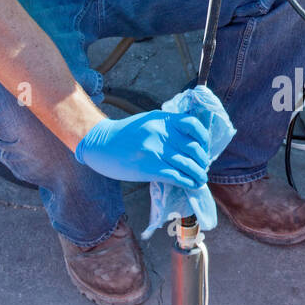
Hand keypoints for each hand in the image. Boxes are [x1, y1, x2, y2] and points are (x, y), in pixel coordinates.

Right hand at [75, 111, 209, 187]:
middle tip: (202, 167)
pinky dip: (188, 182)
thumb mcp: (148, 122)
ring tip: (200, 179)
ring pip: (187, 164)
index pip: (193, 125)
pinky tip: (192, 185)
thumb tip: (192, 143)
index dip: (203, 139)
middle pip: (193, 148)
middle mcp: (160, 132)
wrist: (100, 144)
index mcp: (162, 119)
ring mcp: (155, 150)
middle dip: (202, 161)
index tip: (203, 149)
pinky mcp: (149, 167)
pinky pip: (176, 176)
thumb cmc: (125, 135)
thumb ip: (168, 127)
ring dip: (198, 174)